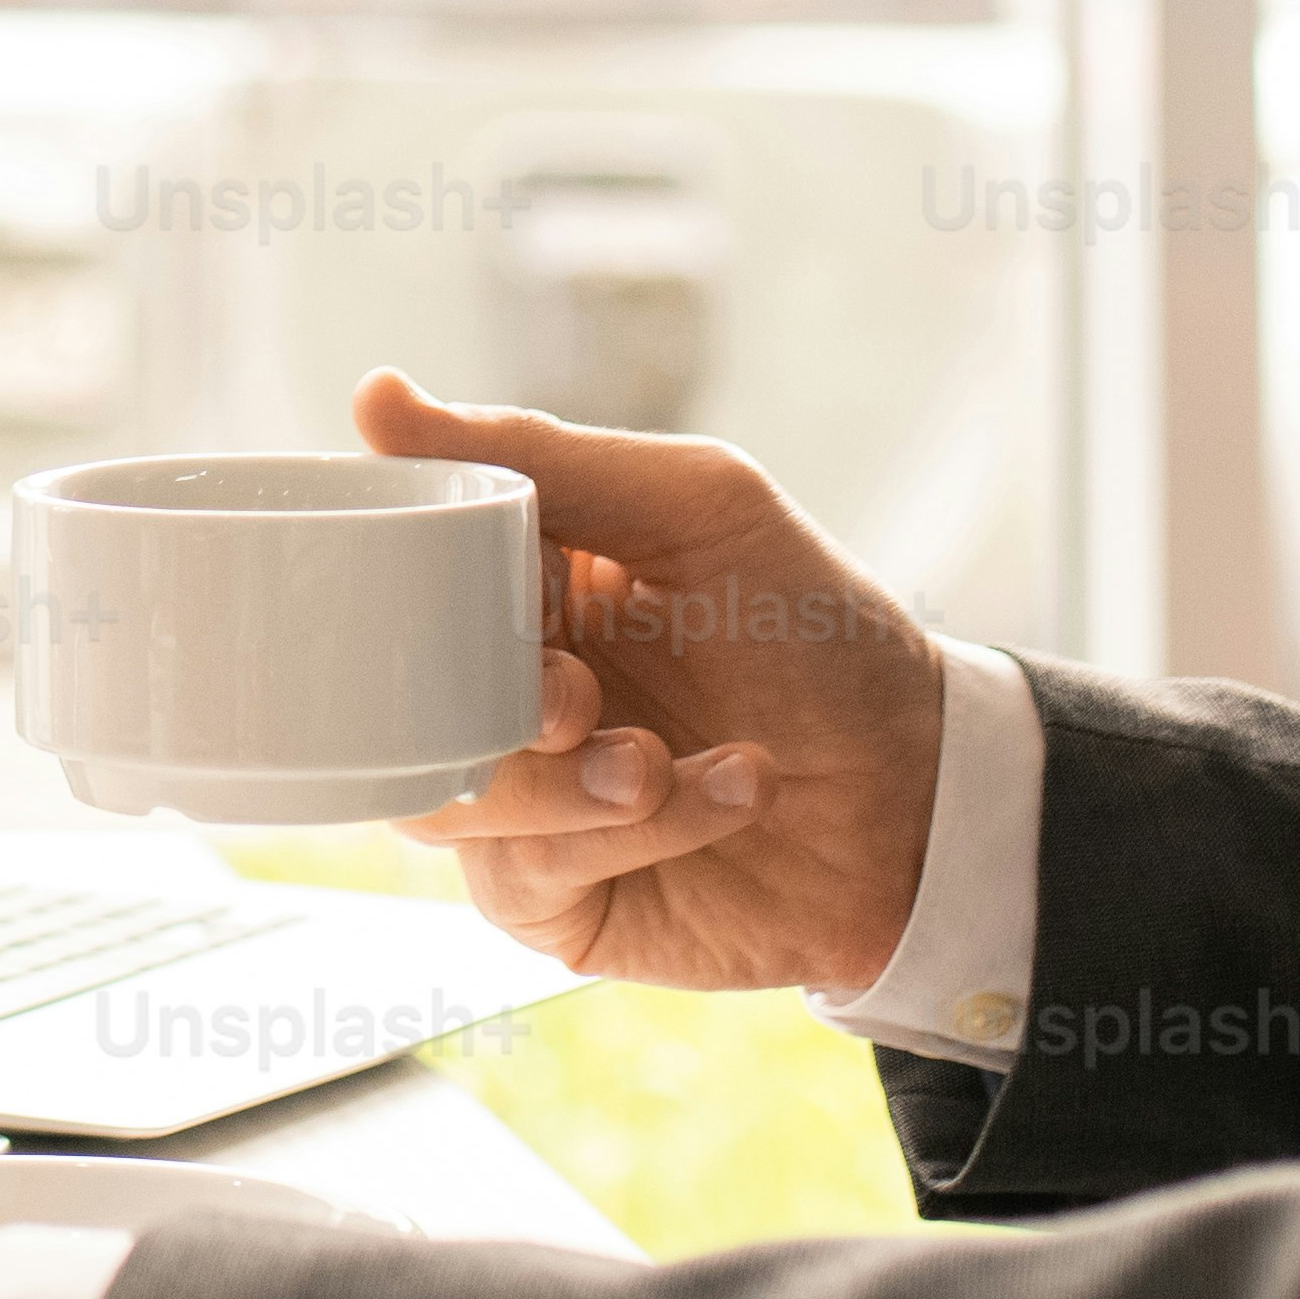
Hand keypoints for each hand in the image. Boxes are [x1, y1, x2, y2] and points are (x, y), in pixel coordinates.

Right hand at [363, 374, 948, 999]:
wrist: (926, 794)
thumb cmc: (820, 638)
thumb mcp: (698, 507)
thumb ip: (542, 455)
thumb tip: (373, 398)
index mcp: (515, 591)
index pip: (396, 573)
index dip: (411, 583)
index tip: (470, 590)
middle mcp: (498, 696)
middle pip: (392, 699)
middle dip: (485, 700)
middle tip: (579, 697)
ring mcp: (517, 803)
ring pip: (438, 799)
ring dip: (556, 781)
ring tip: (658, 762)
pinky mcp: (554, 900)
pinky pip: (525, 872)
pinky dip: (626, 832)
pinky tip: (725, 793)